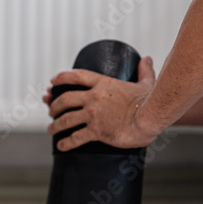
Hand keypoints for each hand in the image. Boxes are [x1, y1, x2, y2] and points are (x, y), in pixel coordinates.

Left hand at [45, 56, 161, 150]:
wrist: (151, 118)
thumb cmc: (151, 101)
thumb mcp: (147, 82)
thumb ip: (144, 70)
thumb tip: (145, 58)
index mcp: (103, 84)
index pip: (76, 76)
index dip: (62, 77)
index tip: (52, 82)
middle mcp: (94, 98)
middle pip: (65, 99)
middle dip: (54, 105)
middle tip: (51, 111)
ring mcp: (93, 114)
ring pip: (66, 119)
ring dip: (56, 125)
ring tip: (51, 129)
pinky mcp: (96, 131)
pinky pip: (76, 138)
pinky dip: (66, 142)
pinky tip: (61, 145)